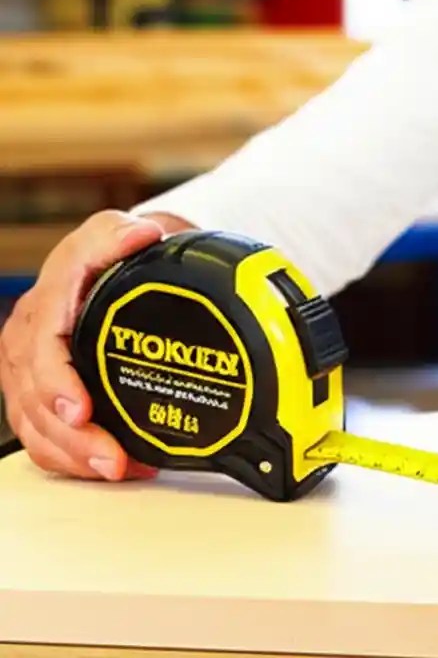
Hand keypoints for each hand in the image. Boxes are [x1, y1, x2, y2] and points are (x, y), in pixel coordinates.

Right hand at [0, 210, 189, 480]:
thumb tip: (142, 234)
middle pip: (36, 399)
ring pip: (37, 425)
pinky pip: (43, 436)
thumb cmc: (116, 252)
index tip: (80, 410)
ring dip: (75, 455)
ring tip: (117, 469)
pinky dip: (72, 458)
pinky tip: (108, 468)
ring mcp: (32, 370)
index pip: (40, 350)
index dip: (57, 384)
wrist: (120, 261)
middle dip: (73, 436)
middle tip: (111, 458)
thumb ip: (119, 235)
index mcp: (45, 305)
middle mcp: (30, 339)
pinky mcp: (42, 393)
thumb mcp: (114, 233)